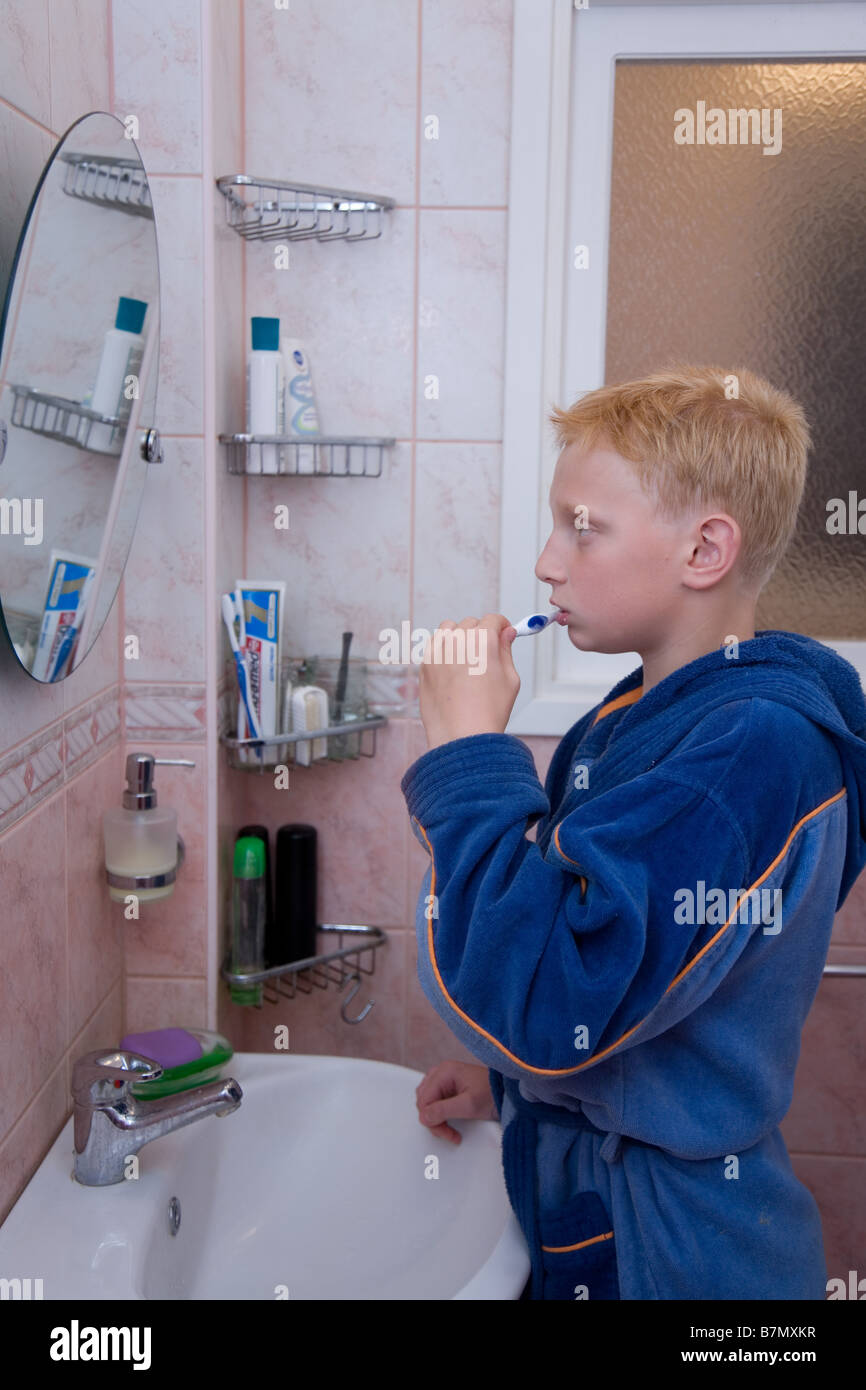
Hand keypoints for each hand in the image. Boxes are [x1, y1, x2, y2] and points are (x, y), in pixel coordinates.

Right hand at [415, 1059, 498, 1144]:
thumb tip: (424, 1117)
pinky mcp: (449, 1086)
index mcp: (444, 1072)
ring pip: (426, 1101)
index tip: (446, 1133)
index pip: (424, 1100)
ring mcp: (444, 1078)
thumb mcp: (469, 1105)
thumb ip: (443, 1110)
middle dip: (434, 1120)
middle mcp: (441, 1072)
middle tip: (449, 1133)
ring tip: (450, 1128)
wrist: (508, 1092)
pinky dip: (439, 1113)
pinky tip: (449, 1120)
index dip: (432, 1120)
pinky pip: (434, 1100)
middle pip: (423, 1101)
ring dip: (435, 1118)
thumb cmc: (493, 1093)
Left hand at [419, 613, 519, 748]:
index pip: (493, 620)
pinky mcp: (424, 664)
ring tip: (467, 659)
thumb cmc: (488, 712)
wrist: (461, 736)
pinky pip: (434, 646)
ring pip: (448, 629)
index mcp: (482, 640)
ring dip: (459, 636)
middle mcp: (458, 640)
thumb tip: (506, 634)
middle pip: (471, 623)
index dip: (501, 626)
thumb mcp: (510, 679)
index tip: (503, 634)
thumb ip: (506, 650)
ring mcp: (437, 651)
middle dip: (481, 633)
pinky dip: (443, 650)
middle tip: (486, 653)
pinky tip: (452, 670)